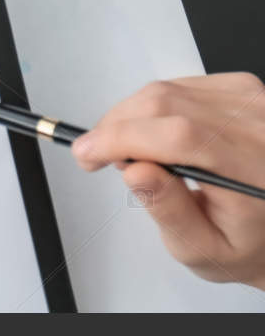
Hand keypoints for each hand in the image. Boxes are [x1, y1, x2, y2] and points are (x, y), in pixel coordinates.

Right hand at [73, 73, 264, 290]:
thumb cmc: (246, 241)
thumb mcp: (204, 249)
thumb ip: (169, 211)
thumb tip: (135, 172)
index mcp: (255, 172)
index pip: (180, 136)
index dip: (122, 138)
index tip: (88, 153)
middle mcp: (259, 128)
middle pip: (166, 104)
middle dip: (116, 127)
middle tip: (99, 156)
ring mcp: (252, 102)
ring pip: (166, 91)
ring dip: (131, 118)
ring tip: (133, 152)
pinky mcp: (241, 89)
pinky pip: (177, 85)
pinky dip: (152, 108)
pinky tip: (156, 134)